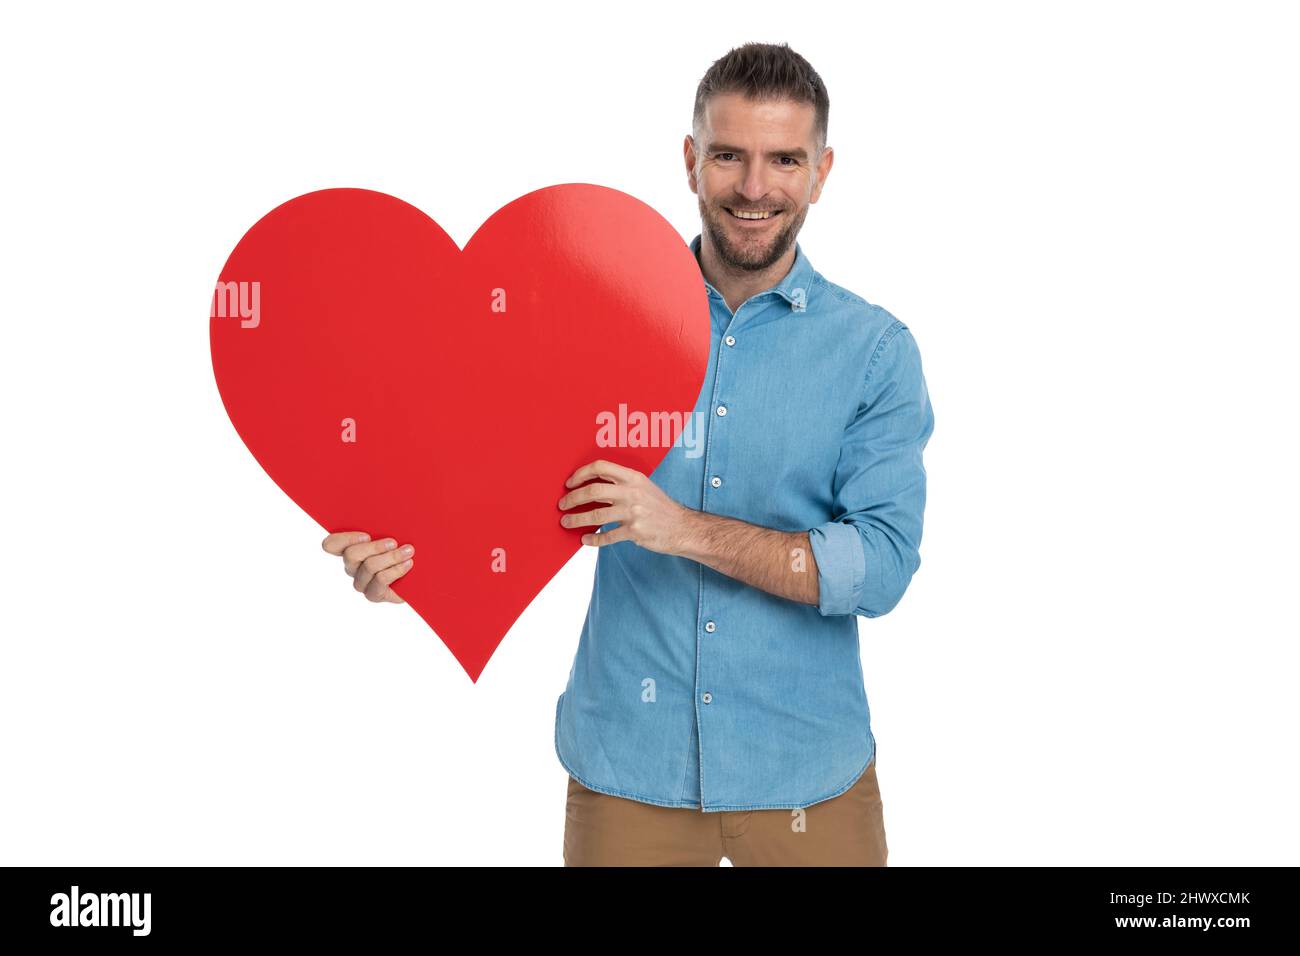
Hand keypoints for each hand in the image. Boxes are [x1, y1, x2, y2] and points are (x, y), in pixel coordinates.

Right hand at [320, 531, 412, 602]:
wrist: (420, 575)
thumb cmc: (404, 546)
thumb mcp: (394, 531)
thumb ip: (384, 522)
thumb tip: (387, 502)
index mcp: (350, 548)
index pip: (331, 544)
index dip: (344, 539)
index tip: (366, 535)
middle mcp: (352, 566)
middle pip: (351, 554)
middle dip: (375, 547)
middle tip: (394, 542)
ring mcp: (361, 582)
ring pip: (368, 566)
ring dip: (391, 557)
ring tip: (408, 551)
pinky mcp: (373, 594)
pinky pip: (379, 581)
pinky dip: (395, 570)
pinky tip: (408, 564)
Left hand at [558, 459, 697, 554]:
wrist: (683, 527)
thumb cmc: (660, 507)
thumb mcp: (643, 487)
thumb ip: (621, 484)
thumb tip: (591, 486)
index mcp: (633, 477)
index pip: (601, 467)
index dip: (581, 473)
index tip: (570, 483)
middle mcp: (632, 492)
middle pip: (593, 490)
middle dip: (572, 498)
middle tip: (562, 505)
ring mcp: (633, 512)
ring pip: (595, 515)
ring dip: (576, 519)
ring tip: (566, 522)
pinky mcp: (635, 531)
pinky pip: (607, 536)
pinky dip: (593, 539)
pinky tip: (585, 540)